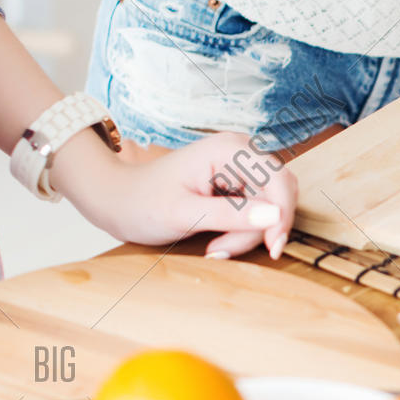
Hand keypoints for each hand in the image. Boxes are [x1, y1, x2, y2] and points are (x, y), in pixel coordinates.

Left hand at [55, 132, 297, 259]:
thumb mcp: (183, 214)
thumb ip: (230, 215)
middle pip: (278, 195)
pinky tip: (217, 240)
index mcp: (228, 150)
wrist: (117, 200)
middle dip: (258, 229)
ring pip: (270, 207)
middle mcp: (240, 152)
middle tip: (222, 250)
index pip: (279, 180)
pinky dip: (243, 231)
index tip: (273, 248)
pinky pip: (258, 211)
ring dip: (248, 234)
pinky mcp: (238, 184)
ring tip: (214, 247)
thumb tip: (275, 216)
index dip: (282, 215)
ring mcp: (240, 168)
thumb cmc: (141, 203)